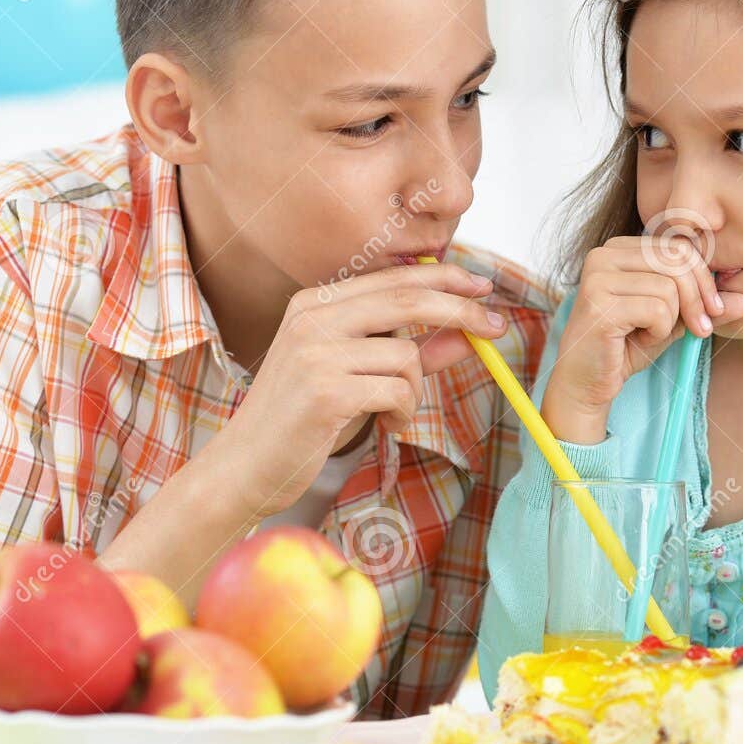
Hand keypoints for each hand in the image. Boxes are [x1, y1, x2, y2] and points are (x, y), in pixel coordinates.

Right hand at [231, 261, 505, 513]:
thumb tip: (466, 332)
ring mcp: (316, 352)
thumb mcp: (356, 374)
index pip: (394, 278)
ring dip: (415, 391)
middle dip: (462, 311)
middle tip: (496, 329)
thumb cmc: (303, 419)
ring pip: (407, 355)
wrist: (246, 465)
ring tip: (393, 412)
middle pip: (408, 299)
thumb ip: (409, 349)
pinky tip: (383, 426)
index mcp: (315, 301)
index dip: (445, 279)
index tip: (482, 288)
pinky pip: (397, 391)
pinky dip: (402, 412)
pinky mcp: (326, 391)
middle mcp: (312, 317)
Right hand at [542, 235, 742, 442]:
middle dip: (698, 298)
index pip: (678, 247)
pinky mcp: (598, 303)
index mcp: (619, 249)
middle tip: (701, 329)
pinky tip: (638, 339)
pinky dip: (658, 331)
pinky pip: (656, 309)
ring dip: (673, 319)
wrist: (586, 384)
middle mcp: (604, 254)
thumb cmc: (625, 348)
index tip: (712, 312)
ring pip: (669, 286)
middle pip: (677, 260)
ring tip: (652, 334)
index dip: (703, 279)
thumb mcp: (673, 322)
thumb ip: (705, 307)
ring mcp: (597, 277)